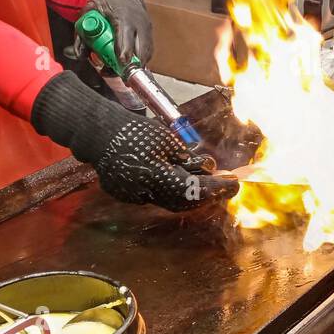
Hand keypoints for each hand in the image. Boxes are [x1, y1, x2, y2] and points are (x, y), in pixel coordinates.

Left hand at [76, 0, 152, 67]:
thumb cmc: (104, 2)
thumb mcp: (88, 13)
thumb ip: (83, 34)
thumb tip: (81, 55)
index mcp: (122, 15)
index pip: (125, 34)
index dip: (125, 50)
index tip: (122, 62)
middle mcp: (138, 21)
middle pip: (141, 47)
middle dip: (133, 64)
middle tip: (122, 74)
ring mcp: (146, 26)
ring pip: (146, 51)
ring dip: (136, 64)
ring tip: (123, 71)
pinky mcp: (149, 32)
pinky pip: (148, 50)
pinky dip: (140, 59)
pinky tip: (130, 62)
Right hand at [94, 114, 236, 209]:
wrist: (99, 133)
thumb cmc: (134, 131)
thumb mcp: (166, 140)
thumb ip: (185, 158)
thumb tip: (207, 169)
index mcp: (156, 177)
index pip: (194, 190)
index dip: (216, 189)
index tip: (234, 183)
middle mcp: (145, 193)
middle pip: (183, 201)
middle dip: (206, 194)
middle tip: (225, 184)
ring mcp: (134, 196)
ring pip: (170, 201)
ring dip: (192, 193)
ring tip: (208, 180)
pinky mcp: (128, 194)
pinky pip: (156, 195)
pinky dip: (173, 189)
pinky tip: (183, 179)